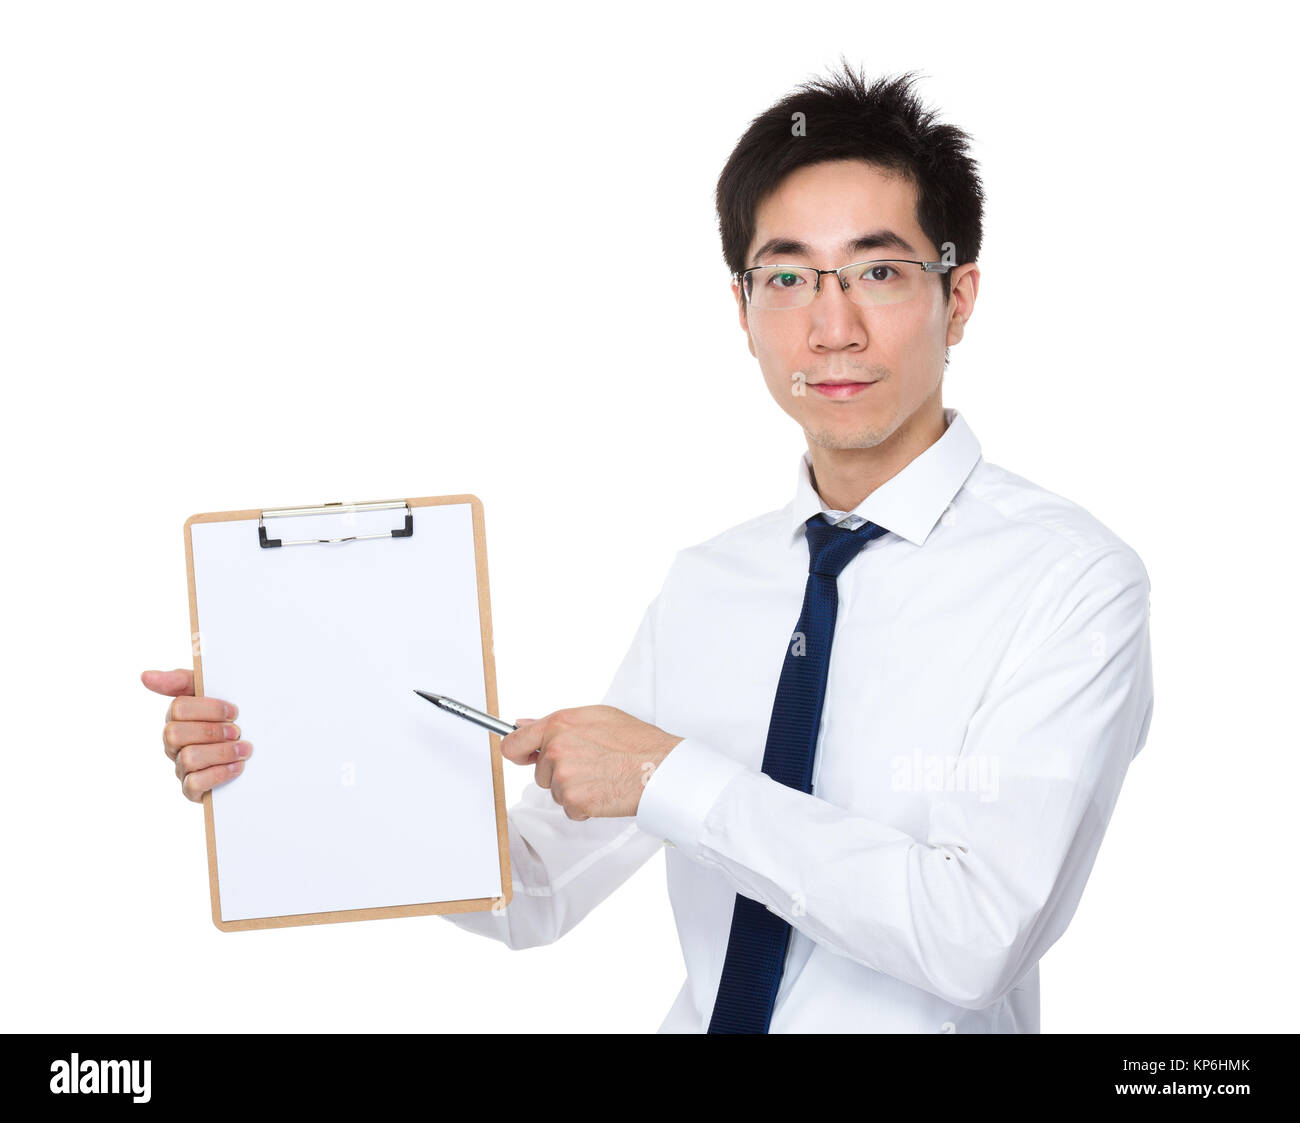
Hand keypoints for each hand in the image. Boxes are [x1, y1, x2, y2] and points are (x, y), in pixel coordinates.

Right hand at [141, 668, 251, 801]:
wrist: (259, 751)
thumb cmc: (229, 718)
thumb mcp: (212, 693)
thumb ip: (181, 681)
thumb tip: (145, 676)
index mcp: (177, 717)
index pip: (178, 708)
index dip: (208, 709)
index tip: (234, 712)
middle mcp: (174, 743)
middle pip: (175, 734)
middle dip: (211, 732)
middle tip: (237, 732)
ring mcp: (181, 767)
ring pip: (187, 758)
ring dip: (221, 753)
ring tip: (244, 749)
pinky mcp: (192, 790)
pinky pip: (194, 785)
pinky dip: (219, 774)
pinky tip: (238, 767)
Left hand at [499, 705, 682, 819]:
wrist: (659, 767)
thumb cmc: (634, 740)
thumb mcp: (595, 716)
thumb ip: (555, 722)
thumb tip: (523, 724)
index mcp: (559, 724)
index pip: (513, 743)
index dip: (517, 752)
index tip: (524, 758)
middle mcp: (556, 749)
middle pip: (539, 772)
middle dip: (558, 772)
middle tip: (590, 765)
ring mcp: (563, 777)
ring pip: (555, 791)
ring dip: (573, 789)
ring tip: (601, 776)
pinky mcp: (574, 801)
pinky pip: (569, 808)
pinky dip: (584, 806)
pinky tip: (603, 791)